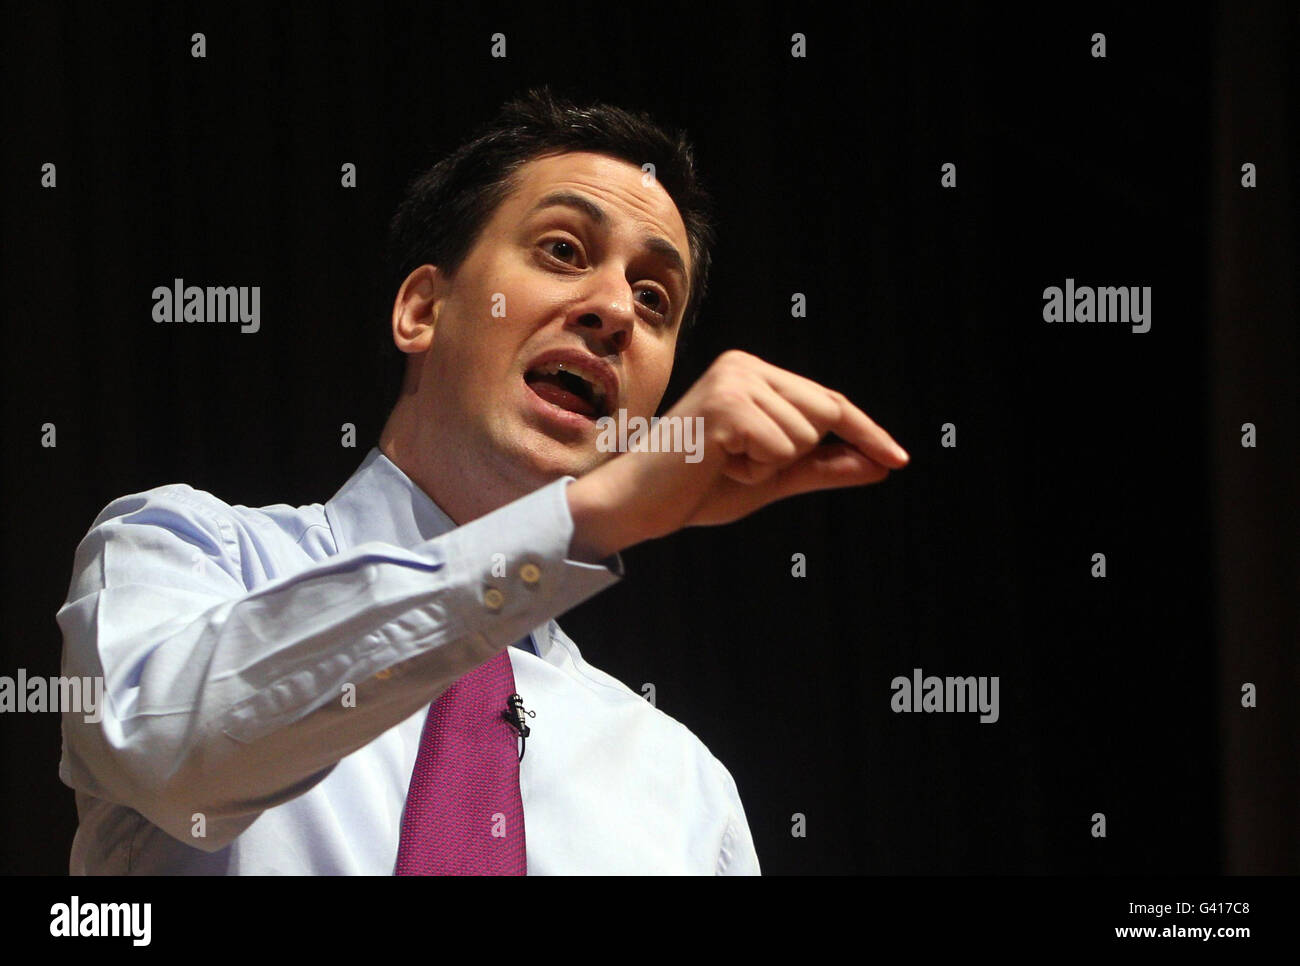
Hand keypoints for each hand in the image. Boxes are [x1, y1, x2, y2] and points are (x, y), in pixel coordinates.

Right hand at [566, 350, 908, 559]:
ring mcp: (735, 381)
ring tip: (722, 463)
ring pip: (804, 437)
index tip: (899, 459)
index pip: (827, 402)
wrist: (637, 502)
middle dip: (793, 457)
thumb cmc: (695, 486)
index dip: (866, 433)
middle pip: (823, 416)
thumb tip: (880, 464)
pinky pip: (780, 450)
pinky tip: (716, 463)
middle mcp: (744, 365)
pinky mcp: (727, 405)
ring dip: (770, 467)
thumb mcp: (772, 477)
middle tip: (737, 464)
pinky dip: (755, 472)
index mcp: (753, 373)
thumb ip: (824, 467)